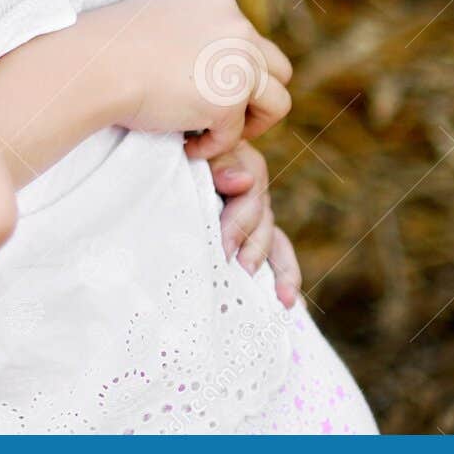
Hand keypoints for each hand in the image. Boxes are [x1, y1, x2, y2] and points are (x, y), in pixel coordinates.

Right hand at [91, 0, 300, 304]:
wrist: (93, 66)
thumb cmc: (106, 46)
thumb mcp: (153, 19)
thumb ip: (185, 29)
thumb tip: (195, 56)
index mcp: (217, 0)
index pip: (247, 39)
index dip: (231, 70)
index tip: (200, 88)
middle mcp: (237, 25)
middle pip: (275, 68)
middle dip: (253, 96)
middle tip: (218, 116)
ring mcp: (239, 60)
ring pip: (278, 102)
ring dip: (248, 123)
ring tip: (210, 133)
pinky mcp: (230, 98)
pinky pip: (238, 134)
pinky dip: (213, 144)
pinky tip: (184, 143)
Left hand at [191, 140, 302, 306]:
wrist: (165, 155)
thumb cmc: (177, 151)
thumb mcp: (197, 150)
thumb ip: (220, 165)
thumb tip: (242, 183)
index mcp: (242, 166)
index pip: (251, 195)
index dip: (239, 224)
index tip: (224, 249)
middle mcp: (252, 190)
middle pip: (263, 220)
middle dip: (252, 249)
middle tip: (241, 271)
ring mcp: (252, 213)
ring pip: (273, 240)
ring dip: (280, 270)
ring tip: (282, 299)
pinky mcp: (249, 233)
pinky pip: (276, 252)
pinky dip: (284, 276)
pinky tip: (288, 303)